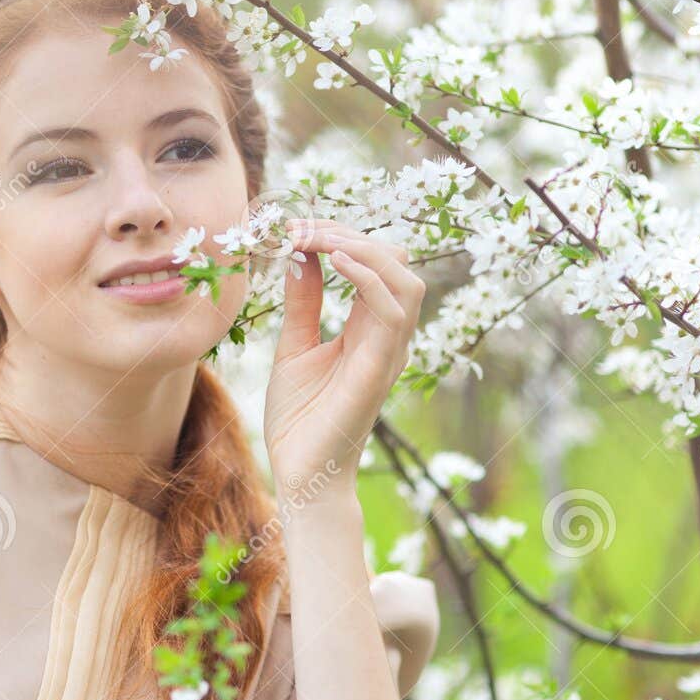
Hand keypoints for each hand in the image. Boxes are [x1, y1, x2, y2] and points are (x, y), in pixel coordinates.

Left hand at [263, 218, 424, 488]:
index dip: (339, 235)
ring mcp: (389, 352)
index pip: (373, 263)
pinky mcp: (381, 369)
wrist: (301, 474)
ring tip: (317, 239)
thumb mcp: (293, 347)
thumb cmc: (299, 420)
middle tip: (301, 227)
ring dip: (362, 248)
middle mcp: (387, 335)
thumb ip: (302, 302)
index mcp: (368, 328)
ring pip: (405, 280)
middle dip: (349, 233)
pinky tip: (334, 263)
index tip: (294, 226)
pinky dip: (369, 278)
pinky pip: (393, 312)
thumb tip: (299, 255)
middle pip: (396, 262)